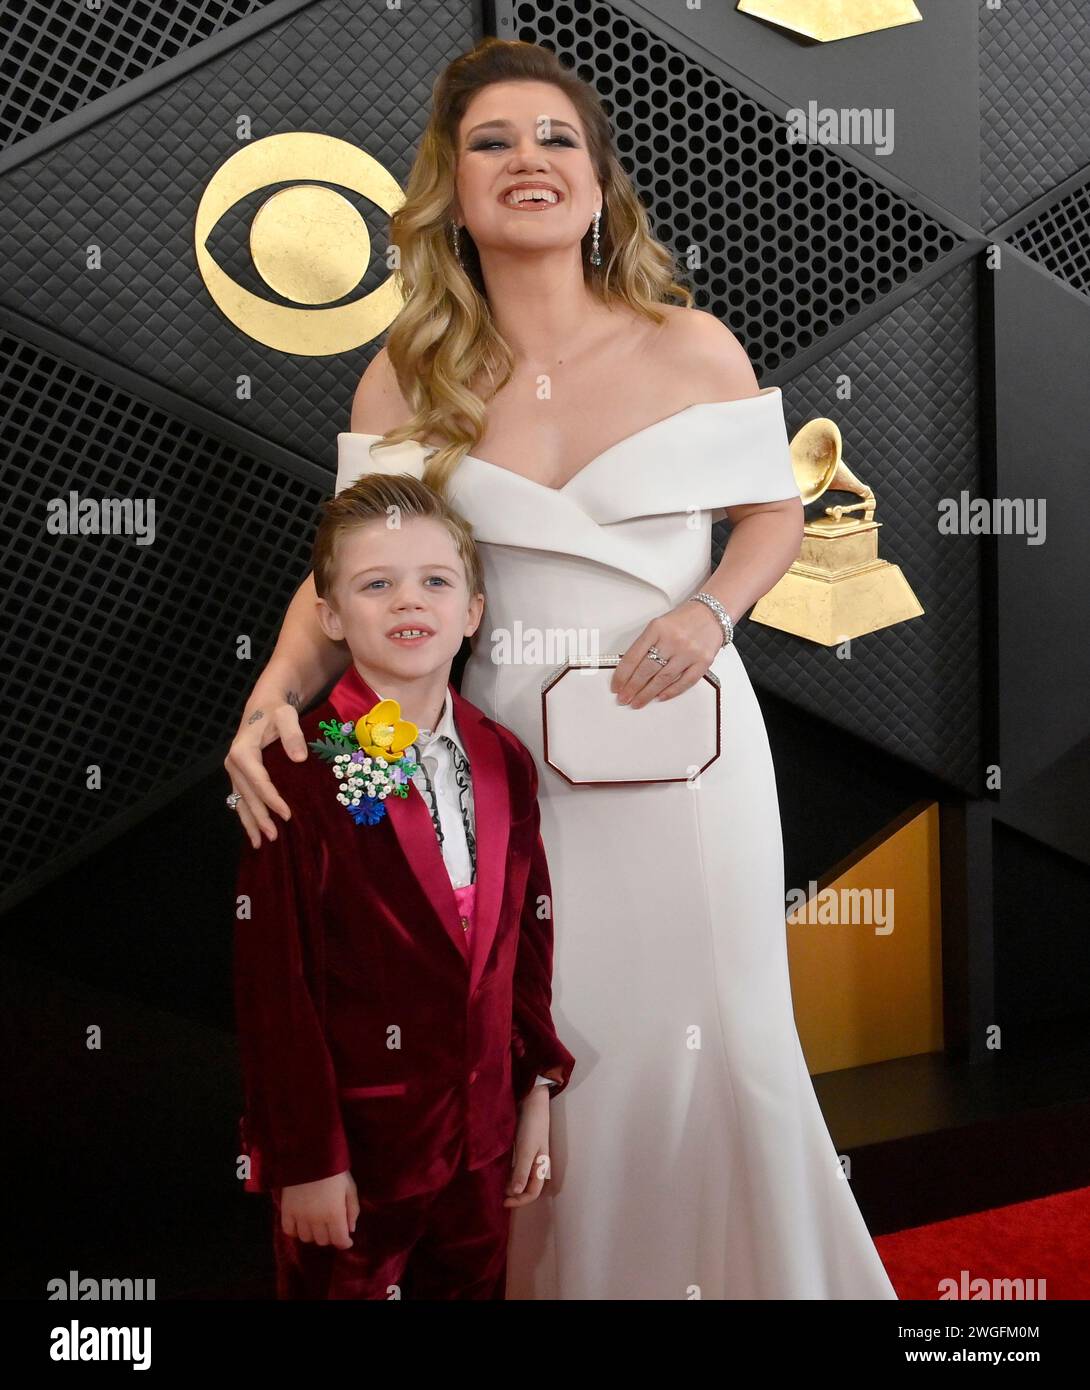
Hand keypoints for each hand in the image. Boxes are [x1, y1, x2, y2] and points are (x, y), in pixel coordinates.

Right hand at [225, 692, 309, 847]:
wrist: (264, 705)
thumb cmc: (277, 711)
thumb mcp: (286, 716)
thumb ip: (293, 735)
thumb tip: (300, 758)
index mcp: (243, 751)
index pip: (259, 781)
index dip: (272, 800)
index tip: (286, 815)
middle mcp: (233, 763)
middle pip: (248, 796)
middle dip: (260, 818)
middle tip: (274, 837)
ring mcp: (234, 771)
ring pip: (241, 801)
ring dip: (250, 822)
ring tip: (260, 843)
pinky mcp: (239, 775)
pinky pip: (241, 798)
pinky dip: (247, 815)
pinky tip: (254, 830)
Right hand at [279, 1170, 358, 1248]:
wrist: (310, 1154)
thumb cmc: (334, 1170)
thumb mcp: (350, 1187)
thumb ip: (352, 1210)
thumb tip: (350, 1230)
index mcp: (334, 1214)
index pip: (339, 1240)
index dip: (345, 1243)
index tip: (347, 1240)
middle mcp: (316, 1219)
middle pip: (323, 1241)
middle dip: (330, 1236)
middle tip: (332, 1227)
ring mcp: (299, 1216)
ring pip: (306, 1238)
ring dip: (314, 1234)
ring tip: (317, 1224)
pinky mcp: (286, 1210)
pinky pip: (289, 1231)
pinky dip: (295, 1231)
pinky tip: (301, 1224)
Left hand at [504, 1085, 551, 1207]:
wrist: (532, 1100)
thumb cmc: (532, 1125)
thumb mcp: (526, 1149)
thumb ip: (521, 1171)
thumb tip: (515, 1193)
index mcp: (541, 1166)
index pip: (532, 1192)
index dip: (519, 1201)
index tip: (503, 1201)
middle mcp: (535, 1164)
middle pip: (527, 1187)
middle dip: (514, 1195)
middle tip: (497, 1195)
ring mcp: (528, 1156)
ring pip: (520, 1177)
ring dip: (510, 1184)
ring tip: (496, 1185)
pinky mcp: (521, 1147)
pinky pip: (515, 1166)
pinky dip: (508, 1173)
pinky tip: (498, 1172)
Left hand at [609, 601, 723, 708]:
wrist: (712, 613)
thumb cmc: (683, 620)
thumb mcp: (658, 625)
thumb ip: (645, 644)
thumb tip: (630, 670)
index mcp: (657, 628)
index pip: (633, 656)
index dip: (622, 674)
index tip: (616, 686)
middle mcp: (672, 640)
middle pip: (647, 669)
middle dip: (632, 687)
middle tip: (623, 699)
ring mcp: (689, 651)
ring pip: (663, 678)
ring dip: (648, 694)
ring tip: (637, 702)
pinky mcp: (703, 661)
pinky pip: (685, 682)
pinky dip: (671, 691)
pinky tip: (660, 697)